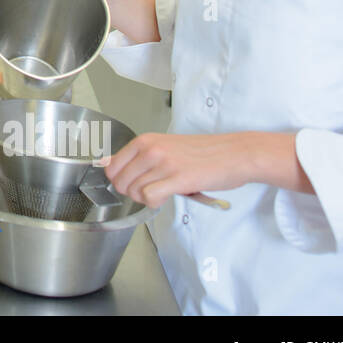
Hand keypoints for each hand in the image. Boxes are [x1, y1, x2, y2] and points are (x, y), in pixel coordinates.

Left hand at [101, 132, 251, 208]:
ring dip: (146, 198)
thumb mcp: (164, 146)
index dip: (120, 181)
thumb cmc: (203, 152)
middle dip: (132, 193)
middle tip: (151, 190)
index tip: (134, 184)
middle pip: (120, 182)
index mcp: (146, 141)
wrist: (235, 153)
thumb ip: (138, 156)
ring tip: (163, 192)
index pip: (111, 167)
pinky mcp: (179, 178)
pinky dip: (155, 202)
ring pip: (134, 191)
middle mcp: (151, 150)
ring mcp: (164, 163)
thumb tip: (108, 164)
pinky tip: (167, 196)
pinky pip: (150, 196)